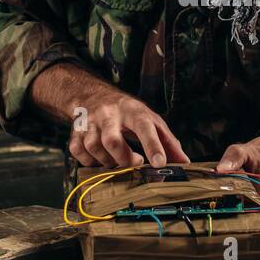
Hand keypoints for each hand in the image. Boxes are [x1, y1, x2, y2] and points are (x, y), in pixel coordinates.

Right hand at [70, 94, 189, 168]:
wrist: (93, 96)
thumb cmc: (128, 113)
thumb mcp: (151, 120)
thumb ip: (168, 142)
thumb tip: (184, 162)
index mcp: (132, 110)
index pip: (144, 126)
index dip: (153, 145)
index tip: (160, 163)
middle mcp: (108, 114)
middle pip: (112, 140)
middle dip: (124, 158)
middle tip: (136, 162)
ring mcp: (89, 123)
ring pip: (94, 148)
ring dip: (108, 161)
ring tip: (119, 160)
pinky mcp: (75, 132)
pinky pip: (79, 152)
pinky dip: (90, 161)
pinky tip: (101, 158)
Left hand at [217, 133, 259, 222]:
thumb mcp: (248, 150)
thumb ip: (233, 159)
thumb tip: (219, 169)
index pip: (251, 224)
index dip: (234, 226)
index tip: (219, 221)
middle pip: (254, 229)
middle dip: (236, 226)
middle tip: (219, 220)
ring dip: (247, 222)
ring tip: (230, 214)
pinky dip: (256, 218)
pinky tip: (244, 209)